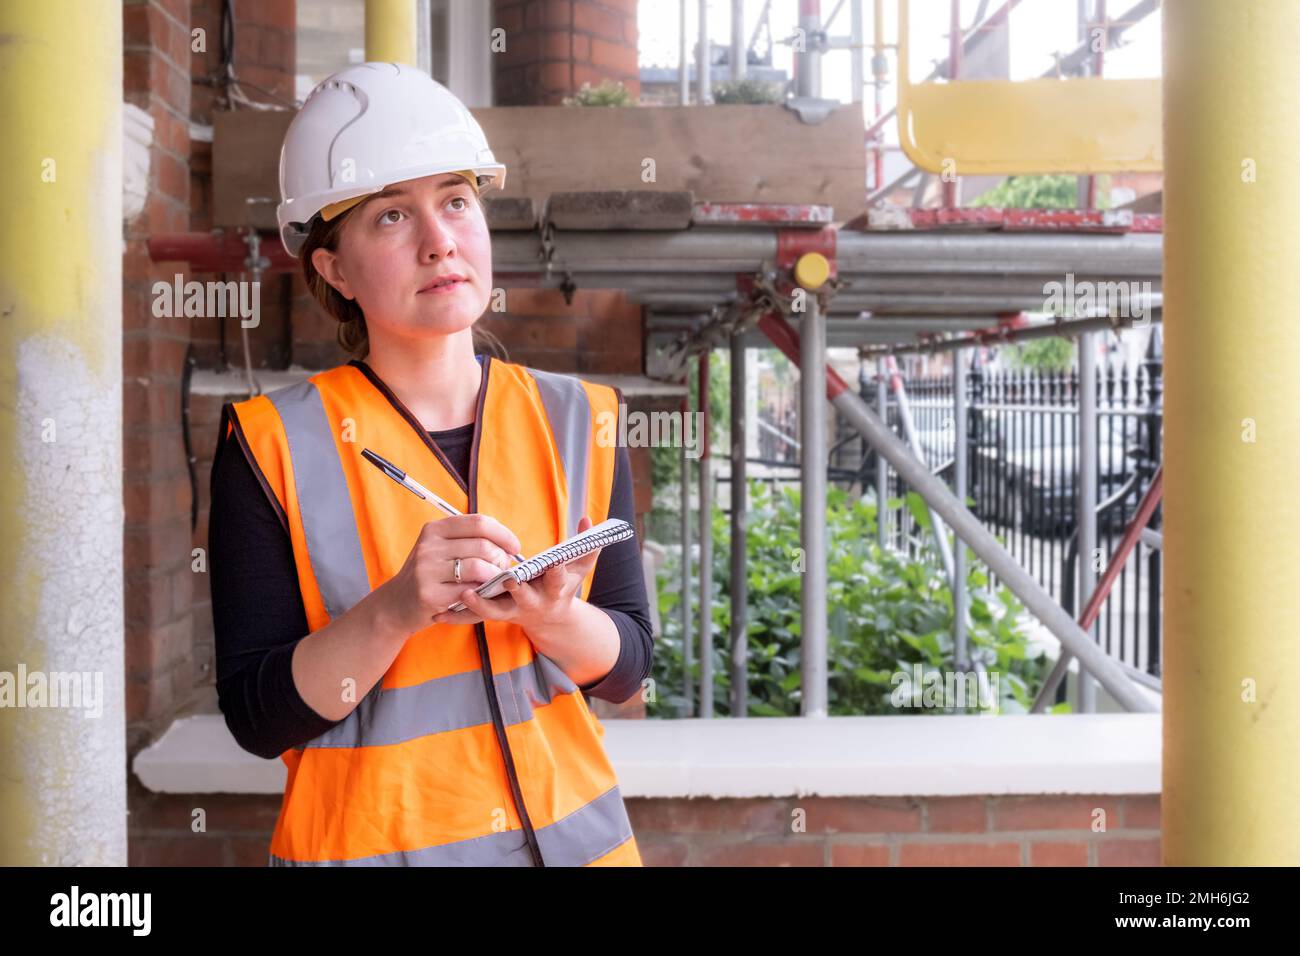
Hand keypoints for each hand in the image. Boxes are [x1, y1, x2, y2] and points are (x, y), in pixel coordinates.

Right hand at [379, 514, 521, 634]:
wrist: (397, 604)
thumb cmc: (430, 575)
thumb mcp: (441, 549)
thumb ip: (468, 540)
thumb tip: (507, 541)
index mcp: (435, 530)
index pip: (479, 523)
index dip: (503, 534)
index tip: (515, 547)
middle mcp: (429, 546)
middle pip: (483, 545)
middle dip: (501, 559)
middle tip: (504, 570)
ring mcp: (427, 570)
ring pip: (479, 567)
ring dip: (495, 577)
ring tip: (494, 582)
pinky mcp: (429, 594)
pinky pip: (469, 591)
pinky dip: (482, 593)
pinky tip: (480, 595)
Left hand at [433, 516, 602, 630]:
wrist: (548, 619)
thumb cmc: (562, 586)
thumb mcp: (579, 569)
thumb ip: (587, 545)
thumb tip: (587, 518)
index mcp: (555, 590)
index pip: (558, 580)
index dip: (557, 573)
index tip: (554, 565)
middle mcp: (533, 603)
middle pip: (525, 598)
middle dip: (516, 589)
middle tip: (507, 578)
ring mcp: (512, 611)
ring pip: (495, 611)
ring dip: (480, 604)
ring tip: (464, 594)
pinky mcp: (495, 615)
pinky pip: (473, 619)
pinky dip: (457, 617)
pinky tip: (439, 613)